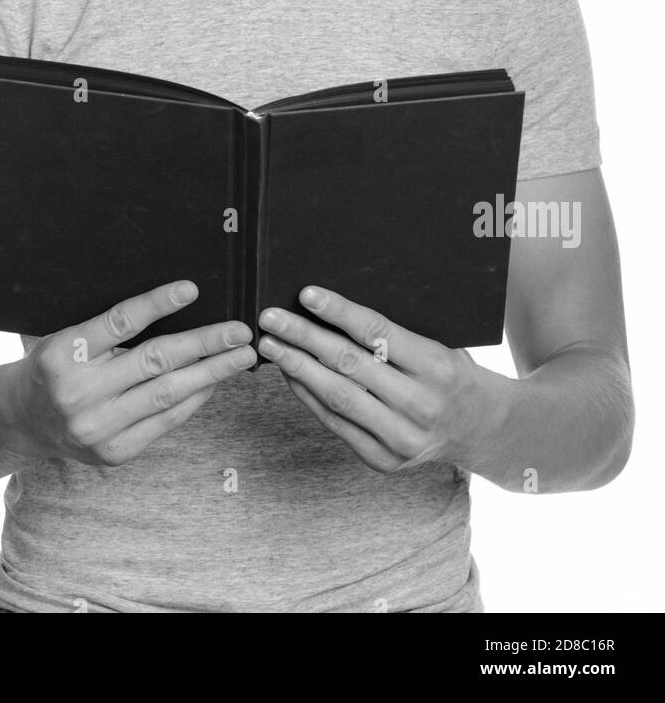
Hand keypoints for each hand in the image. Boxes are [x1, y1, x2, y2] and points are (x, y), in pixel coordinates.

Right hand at [17, 280, 255, 466]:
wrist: (21, 421)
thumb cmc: (53, 364)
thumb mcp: (64, 334)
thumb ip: (106, 324)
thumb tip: (172, 301)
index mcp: (63, 353)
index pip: (119, 322)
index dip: (158, 304)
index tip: (192, 288)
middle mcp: (79, 393)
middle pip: (154, 361)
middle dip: (204, 343)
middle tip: (240, 329)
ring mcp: (97, 429)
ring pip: (166, 394)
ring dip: (210, 372)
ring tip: (240, 356)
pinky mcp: (114, 453)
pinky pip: (165, 422)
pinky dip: (193, 399)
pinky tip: (213, 381)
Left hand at [258, 286, 506, 472]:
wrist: (483, 430)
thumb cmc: (454, 373)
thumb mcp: (442, 342)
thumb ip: (398, 330)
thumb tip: (335, 303)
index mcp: (437, 366)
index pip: (377, 333)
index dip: (338, 312)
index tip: (305, 294)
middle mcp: (420, 404)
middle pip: (350, 365)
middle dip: (303, 338)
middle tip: (270, 318)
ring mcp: (402, 437)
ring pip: (338, 397)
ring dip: (297, 368)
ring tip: (270, 345)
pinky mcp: (384, 459)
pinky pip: (336, 424)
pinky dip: (308, 396)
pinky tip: (290, 374)